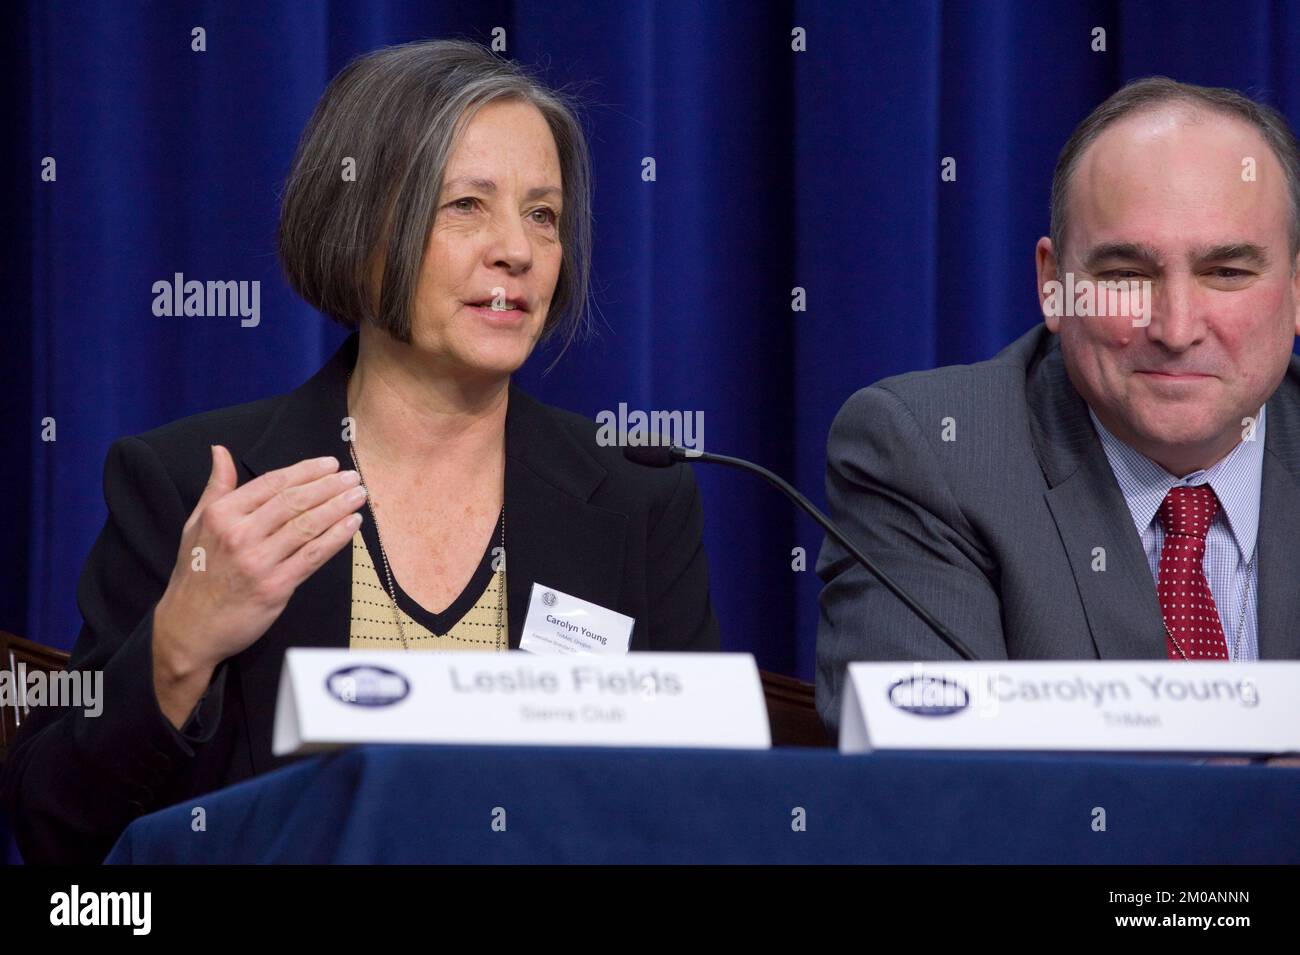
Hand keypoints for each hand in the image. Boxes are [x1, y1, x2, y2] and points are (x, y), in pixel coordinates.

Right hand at [151, 445, 365, 724]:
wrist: (189, 629)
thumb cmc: (196, 574)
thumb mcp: (195, 526)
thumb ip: (216, 488)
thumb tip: (220, 451)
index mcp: (221, 515)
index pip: (272, 483)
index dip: (305, 471)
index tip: (330, 464)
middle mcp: (239, 534)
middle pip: (294, 501)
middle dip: (328, 486)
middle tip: (353, 477)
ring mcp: (257, 561)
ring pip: (307, 525)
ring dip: (338, 507)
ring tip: (359, 495)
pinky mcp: (274, 586)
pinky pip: (313, 555)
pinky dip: (336, 537)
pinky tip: (352, 524)